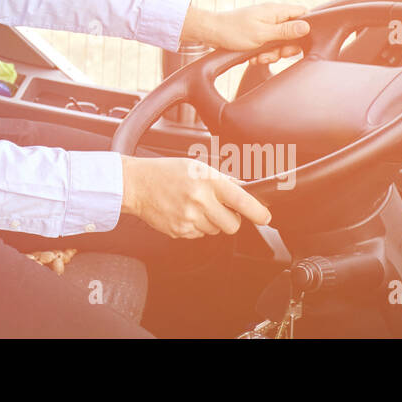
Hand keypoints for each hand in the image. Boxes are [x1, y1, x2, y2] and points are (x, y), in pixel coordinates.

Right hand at [121, 156, 270, 238]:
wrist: (136, 185)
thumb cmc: (166, 172)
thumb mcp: (196, 167)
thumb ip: (222, 180)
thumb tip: (245, 190)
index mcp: (207, 181)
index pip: (241, 200)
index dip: (258, 212)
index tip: (265, 217)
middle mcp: (200, 201)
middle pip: (233, 225)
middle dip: (231, 219)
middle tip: (220, 208)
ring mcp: (189, 218)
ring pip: (216, 231)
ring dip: (212, 222)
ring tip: (195, 207)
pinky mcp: (180, 231)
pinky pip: (199, 234)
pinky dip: (196, 226)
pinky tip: (184, 213)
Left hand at [180, 2, 309, 64]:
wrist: (210, 33)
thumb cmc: (234, 31)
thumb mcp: (262, 34)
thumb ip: (285, 31)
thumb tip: (307, 27)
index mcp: (276, 11)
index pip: (303, 13)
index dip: (305, 28)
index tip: (297, 42)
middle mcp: (273, 17)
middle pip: (293, 33)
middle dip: (285, 47)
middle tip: (275, 53)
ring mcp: (265, 26)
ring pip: (280, 43)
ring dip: (272, 53)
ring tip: (259, 56)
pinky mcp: (258, 35)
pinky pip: (268, 47)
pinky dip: (262, 54)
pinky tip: (253, 57)